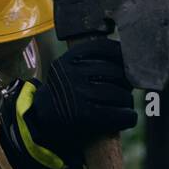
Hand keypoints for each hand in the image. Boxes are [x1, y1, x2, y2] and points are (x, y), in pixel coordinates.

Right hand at [28, 38, 137, 161]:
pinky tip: (127, 117)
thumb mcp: (68, 69)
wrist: (41, 120)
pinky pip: (119, 114)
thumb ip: (90, 60)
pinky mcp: (85, 116)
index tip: (125, 65)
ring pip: (120, 94)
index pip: (105, 48)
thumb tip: (127, 59)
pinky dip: (128, 116)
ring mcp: (79, 94)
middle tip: (126, 90)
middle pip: (116, 72)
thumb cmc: (63, 95)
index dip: (120, 56)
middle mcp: (73, 73)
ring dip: (128, 101)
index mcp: (70, 58)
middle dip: (127, 82)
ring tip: (125, 105)